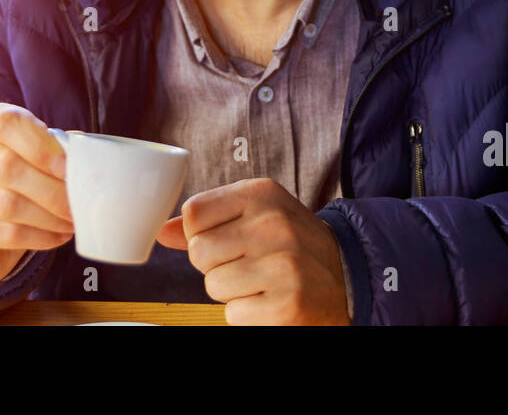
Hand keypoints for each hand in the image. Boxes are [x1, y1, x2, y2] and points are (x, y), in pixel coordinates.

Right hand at [0, 103, 73, 285]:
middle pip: (7, 166)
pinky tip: (58, 236)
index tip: (68, 168)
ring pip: (6, 202)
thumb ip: (55, 151)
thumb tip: (84, 158)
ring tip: (71, 220)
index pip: (7, 122)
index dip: (40, 145)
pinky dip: (40, 236)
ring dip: (48, 215)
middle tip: (78, 203)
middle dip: (51, 188)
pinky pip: (5, 233)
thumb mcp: (34, 158)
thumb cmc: (14, 182)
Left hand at [156, 177, 349, 324]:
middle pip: (198, 251)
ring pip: (212, 285)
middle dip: (214, 264)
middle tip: (245, 263)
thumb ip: (208, 219)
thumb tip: (161, 231)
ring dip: (230, 291)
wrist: (346, 274)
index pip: (194, 212)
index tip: (225, 238)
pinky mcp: (288, 304)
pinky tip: (269, 300)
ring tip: (260, 281)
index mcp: (261, 194)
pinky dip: (246, 314)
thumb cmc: (291, 242)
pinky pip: (232, 314)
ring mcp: (283, 264)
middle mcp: (274, 224)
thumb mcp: (256, 214)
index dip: (200, 233)